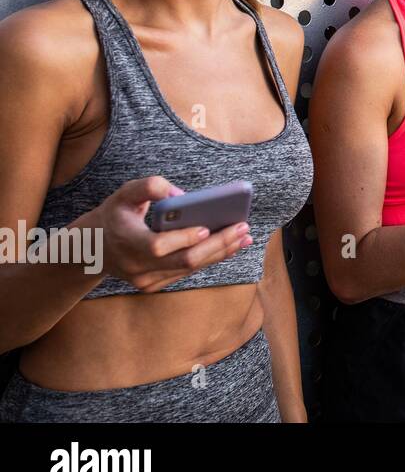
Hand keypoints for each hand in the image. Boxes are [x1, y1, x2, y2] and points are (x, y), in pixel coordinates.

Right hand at [77, 176, 252, 292]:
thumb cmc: (115, 214)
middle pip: (184, 261)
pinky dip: (210, 259)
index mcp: (127, 242)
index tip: (207, 228)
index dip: (184, 238)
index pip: (158, 246)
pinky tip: (230, 246)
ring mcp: (146, 280)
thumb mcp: (124, 194)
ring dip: (221, 253)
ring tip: (244, 237)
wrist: (93, 248)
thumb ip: (149, 187)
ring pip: (189, 269)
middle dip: (217, 245)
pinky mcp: (154, 285)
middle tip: (242, 228)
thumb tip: (182, 195)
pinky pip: (187, 272)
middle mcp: (137, 267)